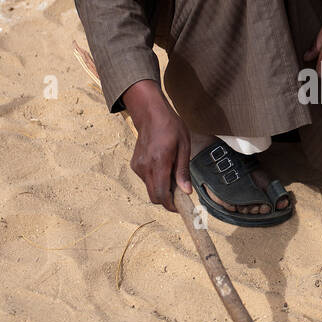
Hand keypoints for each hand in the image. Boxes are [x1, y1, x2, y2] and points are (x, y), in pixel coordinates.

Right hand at [122, 79, 191, 209]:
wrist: (150, 115)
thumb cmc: (171, 127)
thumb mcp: (184, 147)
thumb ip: (183, 171)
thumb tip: (187, 192)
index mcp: (160, 162)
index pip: (161, 194)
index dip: (170, 205)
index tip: (180, 207)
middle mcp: (145, 166)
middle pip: (154, 196)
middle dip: (167, 199)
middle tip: (179, 193)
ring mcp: (138, 166)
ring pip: (150, 189)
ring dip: (161, 188)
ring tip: (172, 173)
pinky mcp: (135, 165)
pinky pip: (146, 180)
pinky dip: (155, 179)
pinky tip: (162, 166)